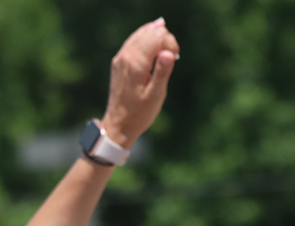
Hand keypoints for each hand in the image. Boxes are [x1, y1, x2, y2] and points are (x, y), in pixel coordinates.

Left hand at [101, 19, 179, 146]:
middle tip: (172, 56)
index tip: (176, 58)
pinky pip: (134, 40)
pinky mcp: (119, 61)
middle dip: (165, 38)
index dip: (170, 43)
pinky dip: (146, 36)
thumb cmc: (140, 113)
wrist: (119, 124)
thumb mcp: (156, 96)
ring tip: (167, 48)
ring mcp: (121, 57)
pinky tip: (155, 33)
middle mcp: (126, 56)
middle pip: (150, 32)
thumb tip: (168, 52)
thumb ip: (162, 72)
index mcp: (136, 64)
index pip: (157, 37)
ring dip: (156, 36)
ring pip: (141, 33)